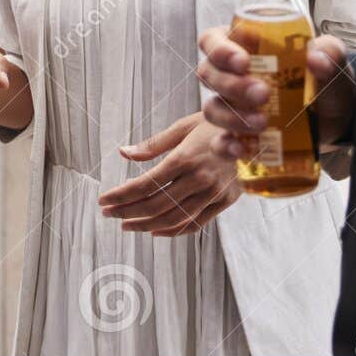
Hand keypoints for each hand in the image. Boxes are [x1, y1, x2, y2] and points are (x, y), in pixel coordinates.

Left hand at [98, 113, 238, 235]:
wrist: (252, 131)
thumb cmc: (212, 125)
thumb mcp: (181, 127)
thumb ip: (152, 145)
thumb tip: (123, 153)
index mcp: (185, 157)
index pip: (145, 184)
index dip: (121, 195)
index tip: (103, 200)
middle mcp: (200, 178)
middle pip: (156, 205)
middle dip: (127, 212)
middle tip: (108, 214)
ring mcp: (214, 192)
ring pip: (173, 219)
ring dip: (146, 225)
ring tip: (127, 224)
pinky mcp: (225, 201)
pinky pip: (194, 224)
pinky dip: (172, 231)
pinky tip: (154, 230)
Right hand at [197, 28, 354, 158]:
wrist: (336, 116)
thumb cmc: (325, 79)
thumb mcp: (331, 59)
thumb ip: (328, 53)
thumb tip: (316, 59)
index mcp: (246, 47)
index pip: (213, 40)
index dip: (219, 49)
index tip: (243, 62)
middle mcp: (232, 75)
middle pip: (209, 74)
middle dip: (231, 85)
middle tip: (262, 94)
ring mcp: (233, 107)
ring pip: (211, 108)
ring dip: (231, 117)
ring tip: (262, 123)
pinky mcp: (239, 136)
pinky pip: (218, 142)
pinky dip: (225, 146)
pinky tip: (241, 149)